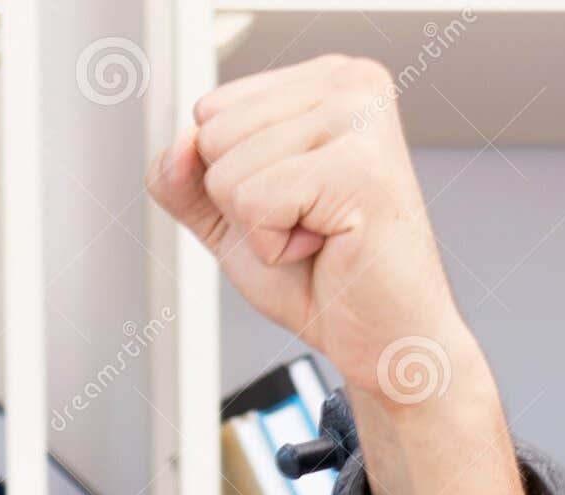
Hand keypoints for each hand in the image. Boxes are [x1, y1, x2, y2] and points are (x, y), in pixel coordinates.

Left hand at [147, 55, 471, 401]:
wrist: (386, 341)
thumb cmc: (331, 283)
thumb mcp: (235, 221)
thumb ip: (187, 179)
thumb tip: (177, 146)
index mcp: (326, 82)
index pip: (211, 111)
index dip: (235, 181)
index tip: (300, 206)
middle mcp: (349, 86)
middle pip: (214, 133)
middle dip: (246, 204)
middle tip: (313, 228)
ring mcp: (359, 121)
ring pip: (229, 170)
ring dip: (264, 229)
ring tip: (323, 238)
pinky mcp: (358, 169)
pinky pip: (253, 203)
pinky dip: (275, 247)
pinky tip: (328, 248)